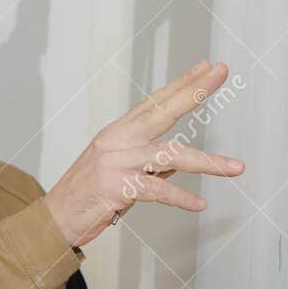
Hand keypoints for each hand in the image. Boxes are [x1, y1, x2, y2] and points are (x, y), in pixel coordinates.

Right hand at [43, 60, 244, 246]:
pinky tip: (198, 204)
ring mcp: (116, 163)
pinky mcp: (116, 187)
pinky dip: (180, 198)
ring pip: (170, 155)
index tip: (206, 68)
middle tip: (220, 73)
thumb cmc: (85, 196)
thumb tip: (181, 160)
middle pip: (162, 111)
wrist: (51, 220)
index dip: (182, 84)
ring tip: (235, 168)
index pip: (154, 103)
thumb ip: (149, 162)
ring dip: (208, 163)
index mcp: (117, 133)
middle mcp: (116, 141)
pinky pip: (157, 190)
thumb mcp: (117, 171)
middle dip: (194, 92)